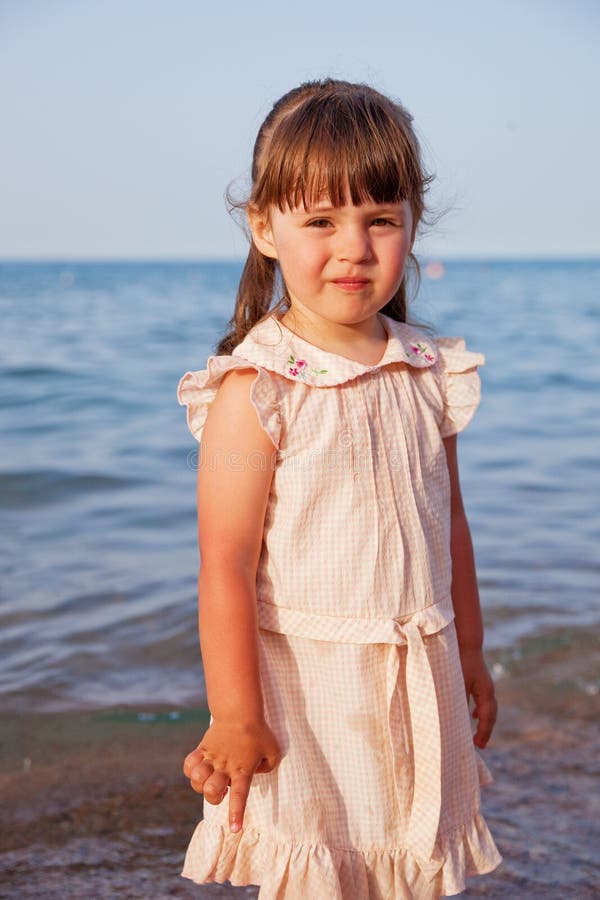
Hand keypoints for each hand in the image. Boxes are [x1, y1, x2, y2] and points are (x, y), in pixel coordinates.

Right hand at [182, 718, 281, 832]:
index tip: (235, 829)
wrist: (240, 711)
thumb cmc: (259, 732)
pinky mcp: (202, 749)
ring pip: (196, 779)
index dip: (236, 814)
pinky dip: (190, 770)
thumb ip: (269, 767)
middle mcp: (225, 766)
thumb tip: (257, 774)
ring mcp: (212, 757)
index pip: (240, 795)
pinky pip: (188, 764)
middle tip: (221, 790)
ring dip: (200, 785)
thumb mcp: (272, 751)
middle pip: (211, 790)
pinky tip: (199, 769)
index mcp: (243, 769)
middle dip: (213, 797)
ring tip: (209, 780)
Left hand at [459, 648, 496, 748]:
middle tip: (479, 745)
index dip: (483, 733)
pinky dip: (479, 710)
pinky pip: (483, 700)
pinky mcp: (479, 680)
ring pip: (488, 707)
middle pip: (491, 715)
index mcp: (485, 692)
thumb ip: (459, 700)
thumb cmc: (460, 661)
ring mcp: (485, 685)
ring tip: (477, 735)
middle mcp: (488, 689)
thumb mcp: (458, 683)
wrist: (465, 641)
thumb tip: (457, 718)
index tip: (478, 746)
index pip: (487, 718)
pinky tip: (473, 714)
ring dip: (483, 721)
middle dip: (485, 730)